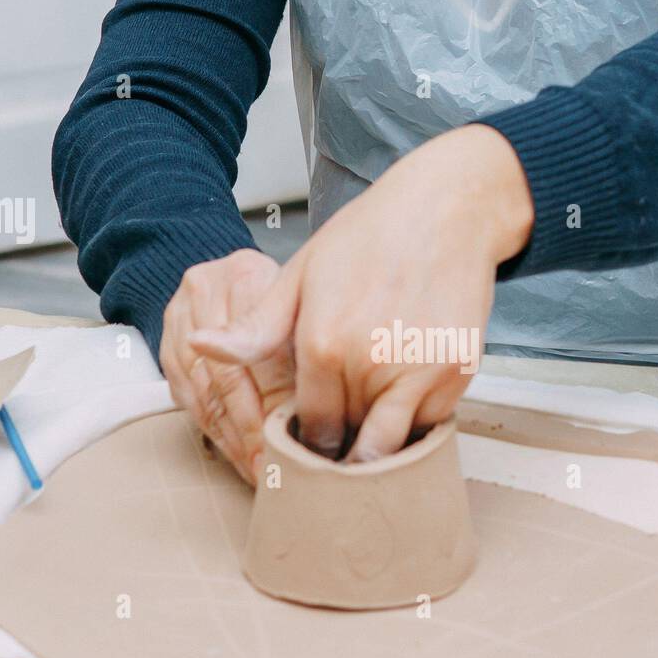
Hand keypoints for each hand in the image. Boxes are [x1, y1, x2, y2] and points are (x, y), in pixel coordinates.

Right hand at [160, 248, 293, 484]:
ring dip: (235, 441)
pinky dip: (217, 434)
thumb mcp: (300, 307)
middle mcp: (205, 292)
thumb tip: (325, 411)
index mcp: (245, 275)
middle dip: (254, 430)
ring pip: (206, 393)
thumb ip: (303, 346)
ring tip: (259, 472)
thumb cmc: (280, 299)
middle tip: (275, 467)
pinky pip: (190, 401)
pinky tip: (239, 456)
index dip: (275, 400)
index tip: (294, 438)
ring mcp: (178, 321)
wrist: (227, 280)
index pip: (260, 347)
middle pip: (228, 375)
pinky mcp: (165, 349)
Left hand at [189, 125, 532, 460]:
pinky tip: (405, 396)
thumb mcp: (300, 276)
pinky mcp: (457, 373)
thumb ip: (255, 328)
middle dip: (343, 448)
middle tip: (341, 442)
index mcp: (323, 347)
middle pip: (350, 444)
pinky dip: (417, 422)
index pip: (311, 430)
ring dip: (380, 444)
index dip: (309, 440)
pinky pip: (430, 425)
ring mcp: (419, 374)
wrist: (444, 210)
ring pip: (392, 444)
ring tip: (371, 425)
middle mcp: (370, 367)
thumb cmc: (368, 238)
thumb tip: (200, 348)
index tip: (311, 439)